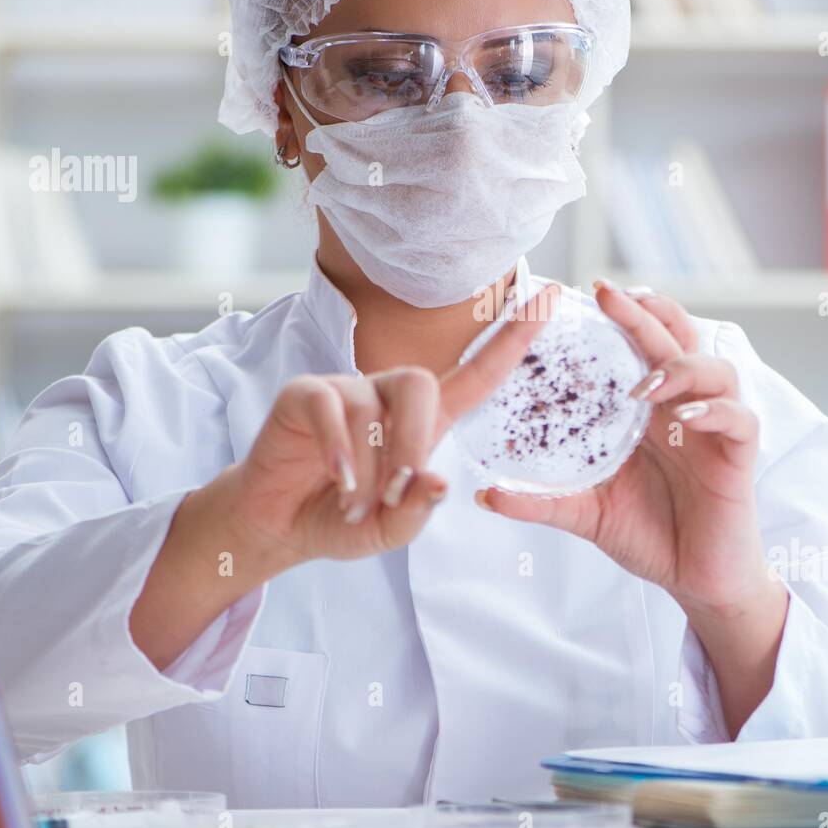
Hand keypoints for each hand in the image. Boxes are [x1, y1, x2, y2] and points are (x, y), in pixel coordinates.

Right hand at [229, 283, 560, 566]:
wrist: (277, 527)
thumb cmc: (340, 518)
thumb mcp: (389, 529)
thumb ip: (416, 512)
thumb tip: (436, 480)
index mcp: (424, 421)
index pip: (477, 374)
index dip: (513, 338)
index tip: (550, 297)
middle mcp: (388, 395)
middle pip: (423, 383)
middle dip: (413, 441)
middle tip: (396, 491)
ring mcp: (345, 390)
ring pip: (374, 407)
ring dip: (368, 466)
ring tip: (352, 504)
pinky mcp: (305, 394)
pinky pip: (331, 409)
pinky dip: (337, 450)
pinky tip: (336, 480)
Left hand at [475, 282, 774, 618]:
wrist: (695, 580)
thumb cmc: (650, 535)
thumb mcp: (588, 513)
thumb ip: (544, 500)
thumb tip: (484, 495)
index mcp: (650, 412)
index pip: (641, 346)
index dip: (620, 317)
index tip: (582, 295)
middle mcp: (683, 410)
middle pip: (674, 341)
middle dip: (643, 314)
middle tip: (606, 294)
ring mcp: (715, 430)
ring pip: (716, 370)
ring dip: (680, 366)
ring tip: (645, 382)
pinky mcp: (738, 458)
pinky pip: (740, 420)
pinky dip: (716, 412)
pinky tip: (686, 418)